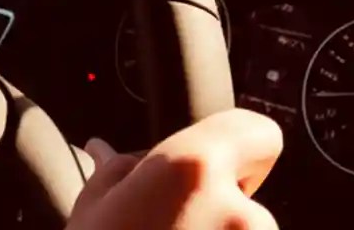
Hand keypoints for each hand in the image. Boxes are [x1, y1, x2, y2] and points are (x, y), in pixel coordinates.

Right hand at [67, 109, 281, 229]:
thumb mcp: (92, 210)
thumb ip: (117, 171)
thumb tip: (114, 156)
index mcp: (194, 171)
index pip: (261, 132)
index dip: (239, 147)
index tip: (219, 170)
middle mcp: (239, 214)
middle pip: (247, 193)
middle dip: (220, 206)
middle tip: (172, 226)